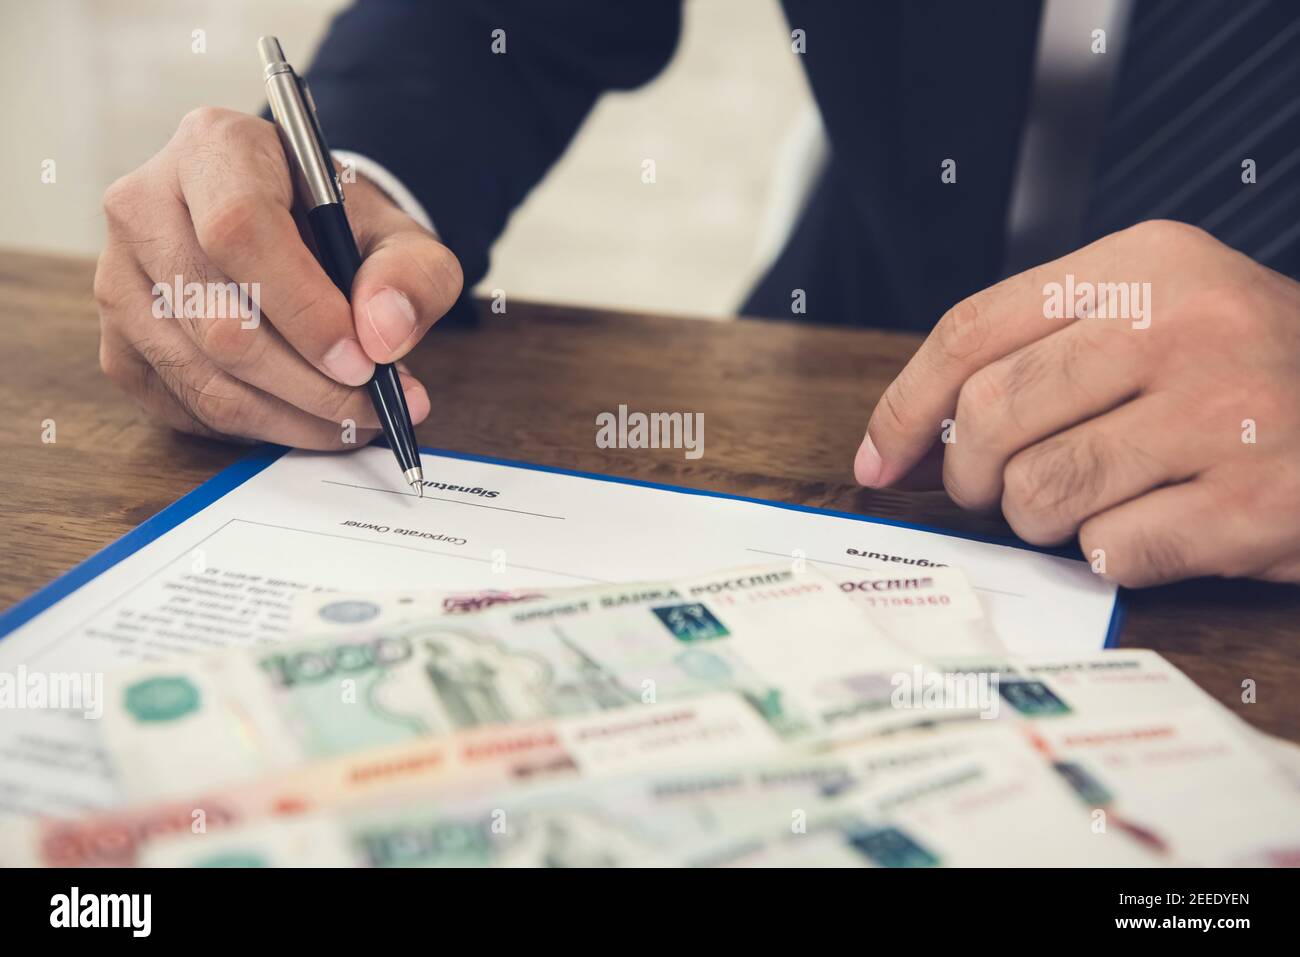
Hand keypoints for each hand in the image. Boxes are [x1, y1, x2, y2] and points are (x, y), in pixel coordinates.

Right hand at [94, 107, 461, 447]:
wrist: (293, 235)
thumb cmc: (341, 230)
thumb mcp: (399, 235)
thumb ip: (412, 274)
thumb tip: (383, 335)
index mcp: (214, 150)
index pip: (240, 230)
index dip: (305, 309)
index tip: (363, 360)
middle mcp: (145, 206)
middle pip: (220, 322)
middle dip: (311, 383)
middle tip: (376, 406)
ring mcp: (118, 279)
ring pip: (203, 377)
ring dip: (292, 417)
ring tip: (357, 420)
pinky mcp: (118, 344)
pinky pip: (187, 407)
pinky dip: (259, 427)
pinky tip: (306, 417)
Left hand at [855, 220, 1299, 586]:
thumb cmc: (1250, 373)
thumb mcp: (1158, 315)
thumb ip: (1040, 354)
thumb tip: (908, 443)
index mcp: (1145, 266)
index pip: (972, 331)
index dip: (905, 405)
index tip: (878, 460)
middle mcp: (1184, 326)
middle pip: (991, 415)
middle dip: (969, 475)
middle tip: (992, 492)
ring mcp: (1224, 416)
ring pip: (1039, 492)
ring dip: (1040, 520)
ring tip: (1088, 504)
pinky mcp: (1253, 506)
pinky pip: (1109, 551)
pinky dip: (1110, 556)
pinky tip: (1155, 529)